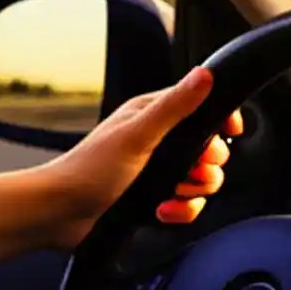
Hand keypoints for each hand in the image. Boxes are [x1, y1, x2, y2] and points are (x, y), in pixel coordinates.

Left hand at [34, 67, 242, 248]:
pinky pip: (189, 204)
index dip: (221, 120)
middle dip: (208, 166)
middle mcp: (160, 141)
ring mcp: (159, 171)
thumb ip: (175, 106)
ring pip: (203, 180)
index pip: (203, 106)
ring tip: (172, 194)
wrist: (61, 214)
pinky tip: (162, 211)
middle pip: (211, 149)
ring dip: (194, 193)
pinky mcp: (157, 197)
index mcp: (154, 115)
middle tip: (189, 171)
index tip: (230, 132)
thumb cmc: (89, 170)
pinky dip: (181, 211)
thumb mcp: (138, 135)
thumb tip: (205, 75)